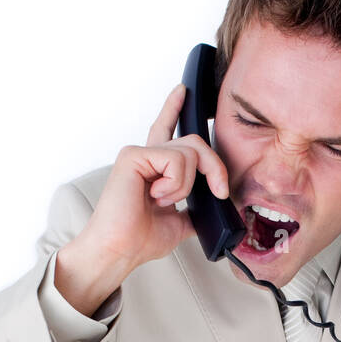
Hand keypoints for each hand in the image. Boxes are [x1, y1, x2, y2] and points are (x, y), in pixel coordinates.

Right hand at [76, 83, 230, 275]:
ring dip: (185, 185)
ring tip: (162, 201)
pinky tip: (154, 196)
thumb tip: (216, 211)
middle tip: (220, 191)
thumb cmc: (139, 240)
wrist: (120, 251)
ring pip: (189, 153)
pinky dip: (174, 184)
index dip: (174, 109)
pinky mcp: (133, 155)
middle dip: (215, 167)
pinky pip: (175, 159)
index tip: (183, 91)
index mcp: (155, 170)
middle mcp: (147, 158)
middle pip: (195, 143)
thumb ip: (195, 210)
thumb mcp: (179, 224)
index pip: (167, 132)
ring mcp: (140, 154)